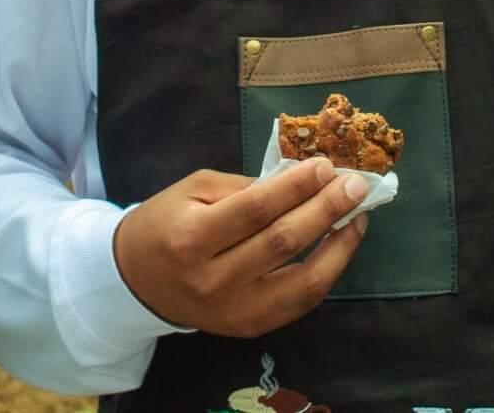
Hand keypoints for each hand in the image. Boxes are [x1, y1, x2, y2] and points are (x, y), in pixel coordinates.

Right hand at [112, 157, 370, 336]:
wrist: (136, 281)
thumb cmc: (166, 224)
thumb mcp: (193, 190)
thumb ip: (245, 187)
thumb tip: (302, 180)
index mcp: (192, 238)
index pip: (256, 209)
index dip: (296, 187)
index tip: (325, 166)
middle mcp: (213, 280)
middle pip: (282, 242)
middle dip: (326, 209)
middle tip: (355, 185)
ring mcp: (234, 311)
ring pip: (302, 281)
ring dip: (338, 247)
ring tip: (357, 218)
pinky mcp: (249, 328)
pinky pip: (300, 303)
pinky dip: (326, 273)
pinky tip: (338, 247)